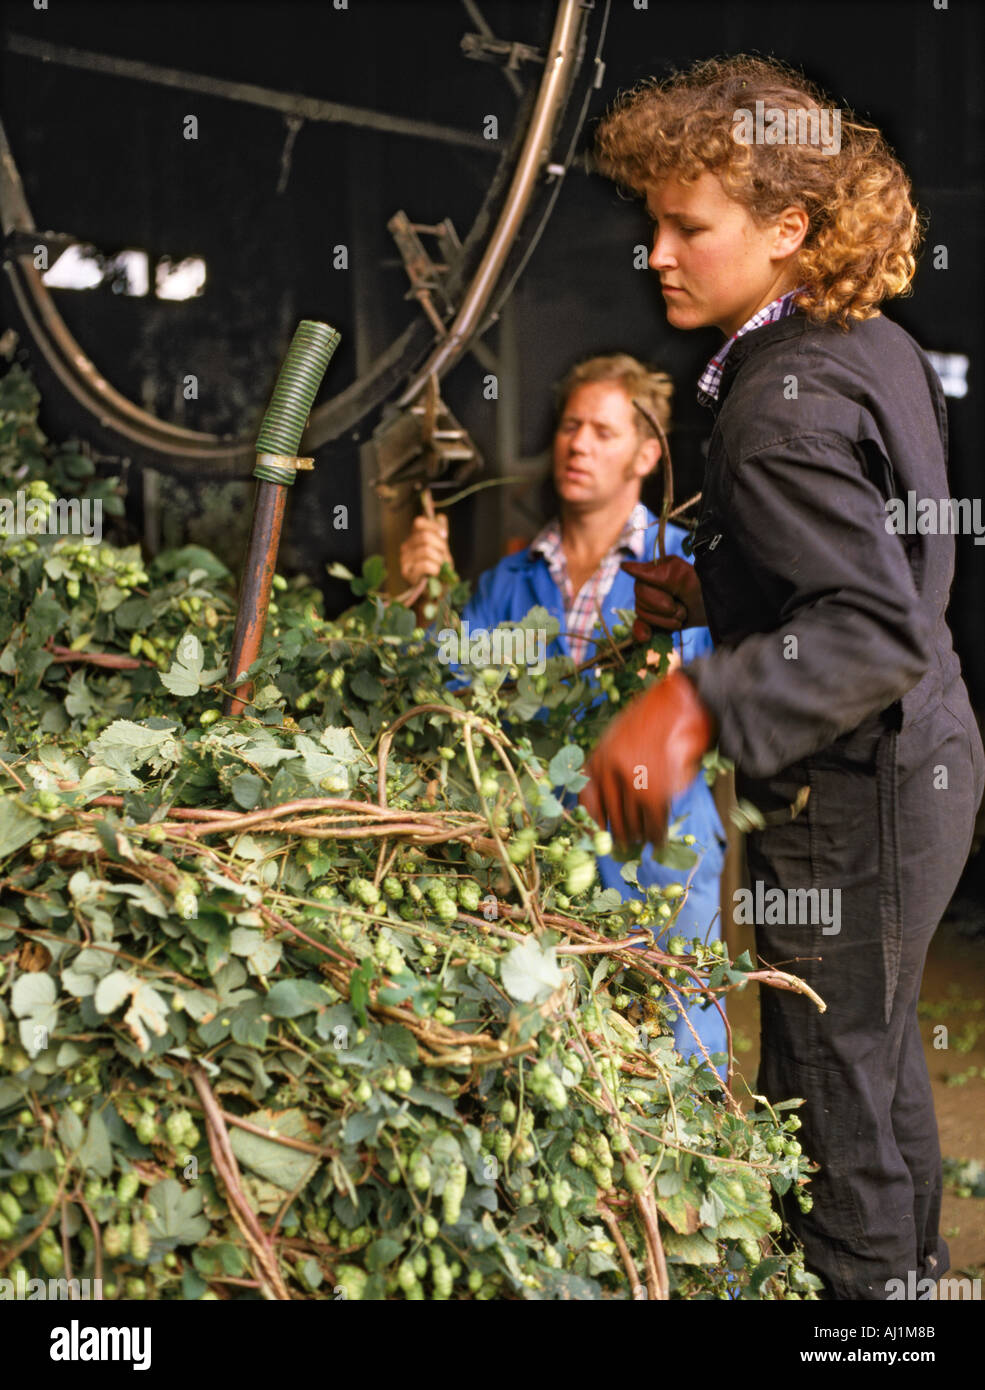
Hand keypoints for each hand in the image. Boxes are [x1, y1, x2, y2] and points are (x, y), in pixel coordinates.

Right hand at [399, 515, 452, 585]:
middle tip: (443, 557)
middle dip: (440, 546)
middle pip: (425, 536)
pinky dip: (435, 569)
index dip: (433, 527)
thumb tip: (441, 517)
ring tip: (439, 567)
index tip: (444, 536)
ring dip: (439, 560)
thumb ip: (440, 533)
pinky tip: (435, 574)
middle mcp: (405, 547)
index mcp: (413, 538)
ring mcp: (404, 561)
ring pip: (426, 550)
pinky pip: (425, 564)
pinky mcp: (407, 574)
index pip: (418, 523)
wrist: (437, 590)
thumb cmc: (439, 569)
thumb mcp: (442, 549)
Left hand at [579, 670, 714, 846]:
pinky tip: (658, 841)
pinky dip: (657, 837)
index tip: (597, 836)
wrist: (684, 706)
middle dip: (619, 834)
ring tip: (640, 841)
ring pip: (632, 824)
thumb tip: (606, 805)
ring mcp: (633, 782)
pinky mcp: (657, 792)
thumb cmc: (653, 720)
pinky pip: (654, 825)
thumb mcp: (619, 737)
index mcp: (598, 757)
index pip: (588, 801)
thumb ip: (610, 765)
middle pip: (611, 817)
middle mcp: (610, 771)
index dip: (592, 823)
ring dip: (637, 836)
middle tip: (624, 844)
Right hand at [621, 556, 706, 641]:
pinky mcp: (651, 620)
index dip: (658, 597)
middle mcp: (645, 585)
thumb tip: (624, 567)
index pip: (641, 586)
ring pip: (643, 616)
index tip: (675, 595)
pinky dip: (642, 633)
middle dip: (665, 609)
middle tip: (682, 605)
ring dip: (667, 620)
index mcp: (652, 571)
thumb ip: (655, 573)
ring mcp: (647, 603)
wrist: (714, 607)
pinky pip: (639, 627)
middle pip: (640, 602)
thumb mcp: (682, 577)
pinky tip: (646, 637)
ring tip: (682, 613)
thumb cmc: (700, 587)